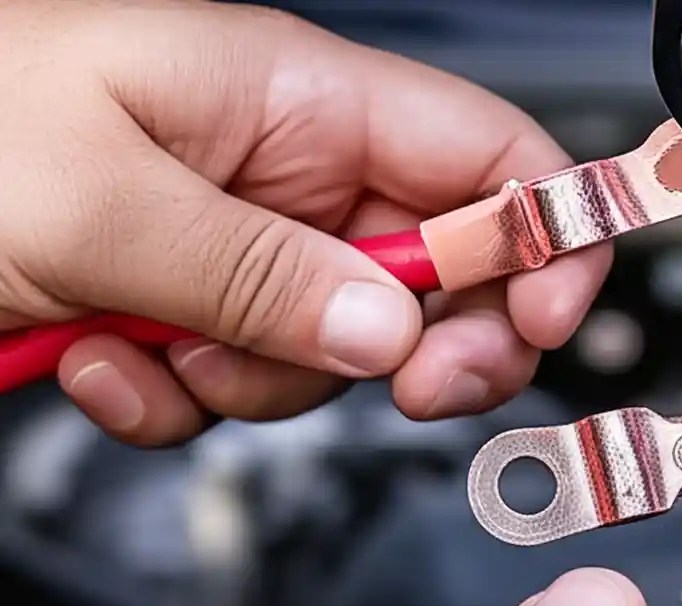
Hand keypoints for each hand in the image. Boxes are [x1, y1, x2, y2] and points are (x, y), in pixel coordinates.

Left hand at [0, 0, 610, 445]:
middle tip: (403, 386)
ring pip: (342, 345)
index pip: (488, 153)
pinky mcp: (203, 302)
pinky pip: (251, 377)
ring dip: (261, 377)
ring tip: (160, 346)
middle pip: (442, 268)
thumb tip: (390, 330)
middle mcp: (290, 167)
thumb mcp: (96, 200)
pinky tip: (113, 360)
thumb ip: (262, 270)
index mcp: (296, 97)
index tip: (550, 317)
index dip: (546, 233)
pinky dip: (187, 397)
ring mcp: (250, 240)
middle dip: (425, 342)